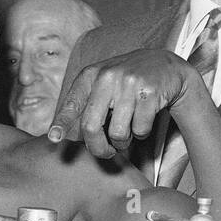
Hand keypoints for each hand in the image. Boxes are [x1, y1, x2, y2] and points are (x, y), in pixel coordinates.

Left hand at [47, 49, 195, 156]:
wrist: (167, 67)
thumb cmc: (130, 81)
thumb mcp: (105, 83)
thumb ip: (88, 103)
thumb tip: (72, 135)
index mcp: (92, 75)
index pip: (72, 103)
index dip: (61, 123)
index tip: (54, 138)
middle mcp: (107, 77)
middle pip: (92, 126)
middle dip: (98, 148)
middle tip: (106, 153)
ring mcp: (129, 84)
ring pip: (118, 133)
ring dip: (124, 140)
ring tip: (129, 128)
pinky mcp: (149, 93)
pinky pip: (140, 130)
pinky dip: (142, 133)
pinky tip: (144, 118)